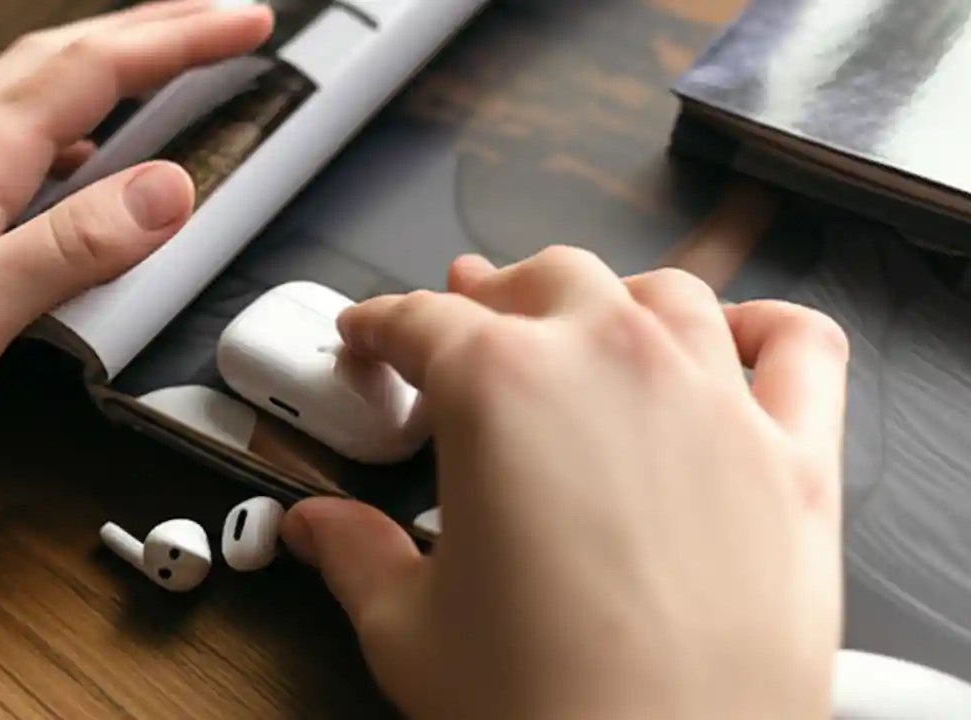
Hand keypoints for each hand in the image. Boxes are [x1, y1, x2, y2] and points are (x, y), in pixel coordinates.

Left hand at [0, 0, 274, 564]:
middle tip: (217, 21)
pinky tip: (76, 162)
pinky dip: (67, 135)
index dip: (176, 39)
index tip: (243, 23)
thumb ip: (75, 245)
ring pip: (33, 100)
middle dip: (148, 30)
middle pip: (59, 61)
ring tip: (163, 64)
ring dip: (106, 69)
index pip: (89, 70)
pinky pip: (12, 155)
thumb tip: (168, 189)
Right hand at [282, 248, 849, 718]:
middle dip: (493, 297)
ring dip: (611, 300)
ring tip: (583, 330)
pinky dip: (765, 328)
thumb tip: (320, 528)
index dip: (379, 326)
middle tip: (465, 334)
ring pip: (662, 294)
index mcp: (501, 390)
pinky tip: (735, 339)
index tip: (370, 338)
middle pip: (545, 280)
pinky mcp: (796, 458)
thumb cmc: (546, 712)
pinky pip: (798, 346)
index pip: (420, 321)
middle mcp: (613, 366)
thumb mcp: (407, 629)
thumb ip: (353, 554)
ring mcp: (715, 402)